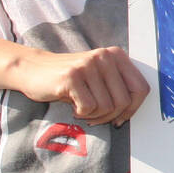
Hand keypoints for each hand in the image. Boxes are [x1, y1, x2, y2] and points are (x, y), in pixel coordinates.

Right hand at [12, 45, 148, 125]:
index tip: (119, 117)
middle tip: (95, 116)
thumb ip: (118, 87)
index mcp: (117, 55)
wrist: (32, 70)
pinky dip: (81, 114)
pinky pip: (89, 108)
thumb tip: (131, 113)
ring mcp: (88, 65)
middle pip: (124, 101)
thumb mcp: (99, 77)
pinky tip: (72, 106)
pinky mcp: (72, 76)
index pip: (141, 88)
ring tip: (81, 108)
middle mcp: (105, 56)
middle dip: (110, 116)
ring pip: (107, 107)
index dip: (133, 109)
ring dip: (94, 115)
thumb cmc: (70, 79)